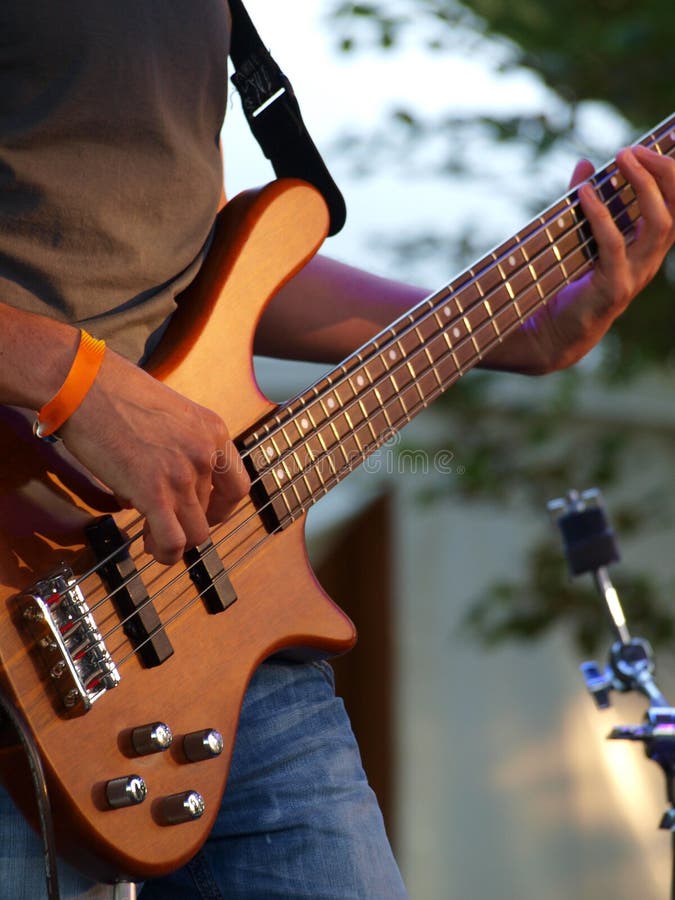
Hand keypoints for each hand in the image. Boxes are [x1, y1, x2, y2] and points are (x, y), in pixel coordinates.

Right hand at [60, 350, 249, 564]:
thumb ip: (179, 447)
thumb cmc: (115, 391)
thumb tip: (165, 484)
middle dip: (188, 523)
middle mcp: (205, 454)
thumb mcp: (169, 413)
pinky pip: (173, 541)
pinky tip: (150, 547)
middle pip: (211, 511)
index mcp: (213, 431)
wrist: (83, 385)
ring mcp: (182, 474)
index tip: (204, 513)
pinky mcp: (154, 492)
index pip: (237, 487)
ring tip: (152, 538)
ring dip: (175, 543)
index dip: (221, 509)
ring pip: (196, 533)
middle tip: (164, 524)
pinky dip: (165, 553)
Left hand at [491, 145, 674, 373]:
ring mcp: (636, 276)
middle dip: (661, 173)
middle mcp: (649, 261)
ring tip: (621, 159)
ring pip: (658, 224)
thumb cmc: (567, 286)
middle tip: (633, 150)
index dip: (672, 174)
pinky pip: (615, 244)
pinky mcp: (615, 288)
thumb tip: (584, 164)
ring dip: (642, 187)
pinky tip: (584, 193)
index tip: (657, 143)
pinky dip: (601, 215)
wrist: (551, 335)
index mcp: (647, 249)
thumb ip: (585, 204)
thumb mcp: (579, 237)